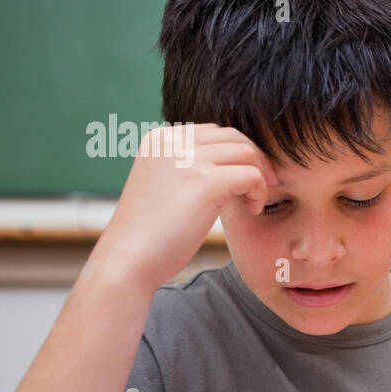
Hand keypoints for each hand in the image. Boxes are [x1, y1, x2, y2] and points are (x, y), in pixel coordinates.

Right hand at [89, 123, 277, 292]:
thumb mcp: (164, 184)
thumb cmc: (150, 232)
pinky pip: (251, 175)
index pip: (213, 132)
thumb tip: (230, 160)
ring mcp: (187, 158)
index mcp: (159, 138)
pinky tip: (253, 210)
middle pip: (233, 136)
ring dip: (260, 176)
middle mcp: (171, 141)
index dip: (236, 154)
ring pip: (247, 152)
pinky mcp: (205, 182)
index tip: (245, 178)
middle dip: (254, 160)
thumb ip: (188, 166)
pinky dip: (260, 192)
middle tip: (262, 186)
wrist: (128, 259)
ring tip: (253, 202)